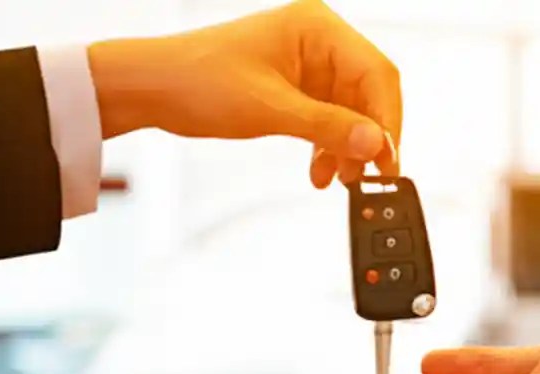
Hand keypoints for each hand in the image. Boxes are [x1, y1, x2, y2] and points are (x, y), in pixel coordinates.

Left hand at [87, 0, 400, 187]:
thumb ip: (329, 127)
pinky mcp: (293, 85)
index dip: (387, 120)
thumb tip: (377, 144)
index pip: (376, 73)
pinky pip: (326, 117)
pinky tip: (320, 170)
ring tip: (339, 179)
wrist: (151, 88)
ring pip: (349, 111)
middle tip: (368, 176)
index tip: (388, 159)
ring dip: (346, 147)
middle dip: (367, 138)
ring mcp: (306, 63)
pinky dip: (326, 145)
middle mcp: (317, 40)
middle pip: (367, 93)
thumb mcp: (270, 109)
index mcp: (317, 27)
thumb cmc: (197, 81)